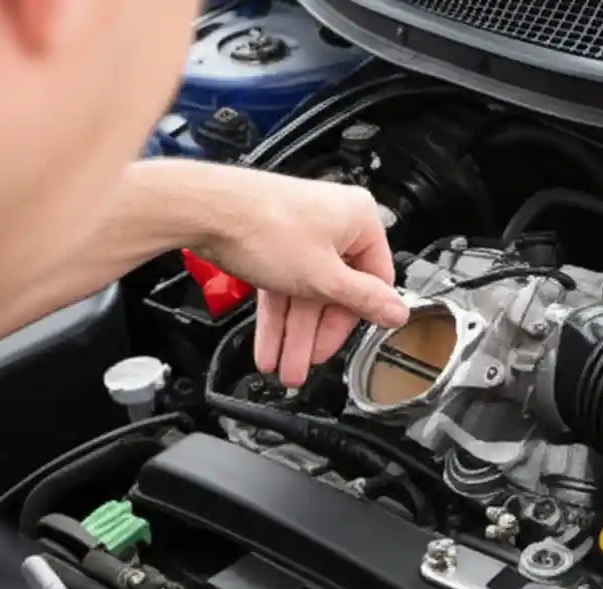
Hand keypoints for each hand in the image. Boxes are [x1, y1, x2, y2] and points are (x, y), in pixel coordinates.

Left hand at [196, 173, 408, 386]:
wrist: (206, 209)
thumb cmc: (263, 226)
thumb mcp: (324, 277)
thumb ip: (363, 299)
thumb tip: (397, 312)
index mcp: (359, 220)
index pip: (374, 279)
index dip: (359, 316)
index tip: (349, 343)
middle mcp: (334, 222)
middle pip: (335, 291)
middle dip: (316, 335)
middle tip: (307, 364)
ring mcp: (302, 232)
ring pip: (305, 293)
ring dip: (293, 333)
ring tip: (285, 365)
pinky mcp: (274, 241)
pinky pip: (283, 285)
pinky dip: (277, 315)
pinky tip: (270, 345)